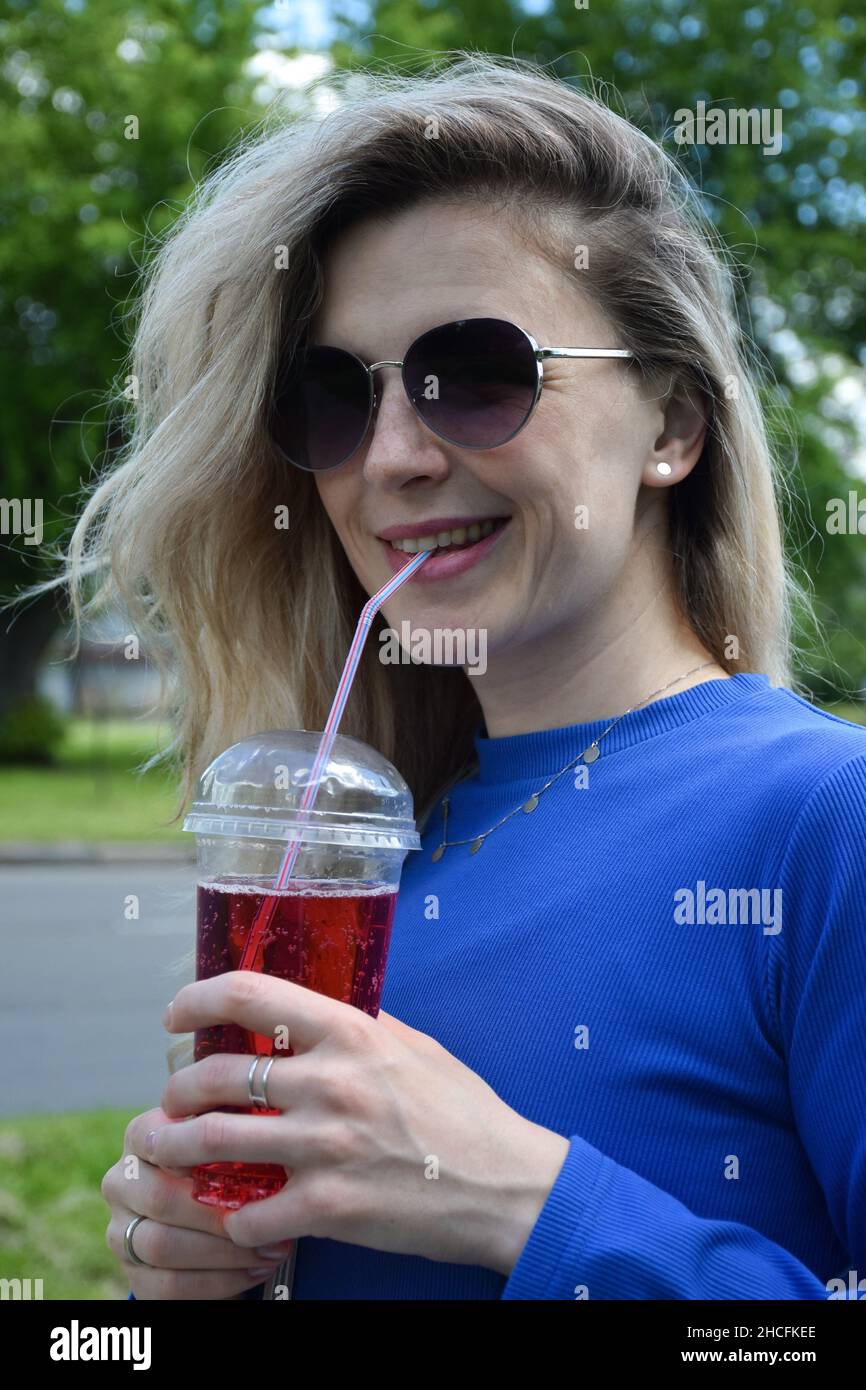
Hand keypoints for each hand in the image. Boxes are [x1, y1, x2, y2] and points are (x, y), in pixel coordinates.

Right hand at [101, 1107, 293, 1298]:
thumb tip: (271, 1121)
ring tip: (269, 1247)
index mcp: (143, 1136)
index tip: (240, 1157)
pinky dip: (220, 1281)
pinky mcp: (134, 1274)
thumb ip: (238, 1121)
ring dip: (224, 1252)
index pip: (160, 1138)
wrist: (214, 1222)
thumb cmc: (230, 1166)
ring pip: (163, 1245)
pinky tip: (256, 1269)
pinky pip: (170, 1285)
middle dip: (219, 1213)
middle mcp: (121, 1181)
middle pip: (161, 1198)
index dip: (196, 1149)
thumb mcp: (230, 1138)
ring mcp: (120, 1231)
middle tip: (268, 1217)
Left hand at [150, 971, 569, 1275]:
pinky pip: (246, 1215)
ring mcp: (326, 1146)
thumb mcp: (414, 1047)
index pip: (249, 994)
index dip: (196, 1000)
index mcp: (351, 1032)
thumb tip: (314, 1004)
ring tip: (163, 1152)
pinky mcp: (328, 1206)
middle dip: (175, 1092)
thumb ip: (361, 1025)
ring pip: (212, 1142)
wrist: (507, 1186)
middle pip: (214, 1076)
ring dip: (175, 1150)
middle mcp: (331, 1083)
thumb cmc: (462, 1112)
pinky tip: (235, 1218)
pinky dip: (231, 1220)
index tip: (175, 1016)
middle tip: (168, 1105)